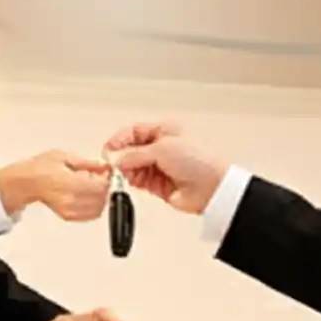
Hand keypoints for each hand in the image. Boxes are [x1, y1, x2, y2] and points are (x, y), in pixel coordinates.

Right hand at [0, 150, 110, 220]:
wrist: (27, 183)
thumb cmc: (41, 168)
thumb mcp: (65, 156)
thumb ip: (88, 163)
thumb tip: (105, 166)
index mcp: (69, 183)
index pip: (100, 186)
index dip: (107, 179)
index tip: (106, 171)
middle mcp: (70, 200)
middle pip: (101, 198)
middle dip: (105, 187)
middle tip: (100, 176)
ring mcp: (70, 211)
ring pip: (99, 208)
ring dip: (100, 197)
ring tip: (91, 185)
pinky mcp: (69, 217)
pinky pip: (91, 214)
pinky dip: (94, 205)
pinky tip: (86, 194)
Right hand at [104, 122, 227, 213]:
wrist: (212, 189)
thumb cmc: (198, 161)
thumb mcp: (163, 148)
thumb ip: (136, 154)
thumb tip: (117, 159)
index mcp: (165, 131)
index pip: (135, 131)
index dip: (120, 138)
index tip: (108, 148)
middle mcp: (161, 147)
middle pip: (131, 149)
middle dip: (121, 156)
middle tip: (114, 164)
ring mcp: (159, 166)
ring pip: (133, 166)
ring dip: (126, 170)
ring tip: (124, 174)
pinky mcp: (158, 184)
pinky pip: (138, 181)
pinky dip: (132, 181)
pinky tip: (131, 181)